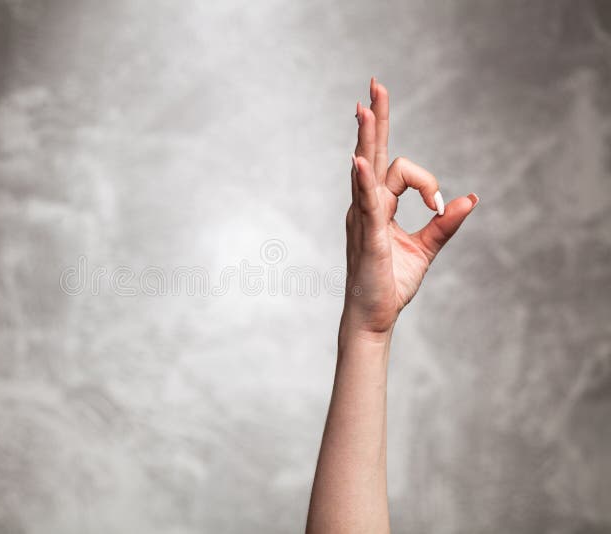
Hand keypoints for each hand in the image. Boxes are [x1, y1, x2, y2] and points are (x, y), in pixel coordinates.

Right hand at [343, 79, 478, 334]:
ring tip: (364, 107)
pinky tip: (361, 161)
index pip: (401, 171)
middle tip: (375, 85)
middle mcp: (366, 206)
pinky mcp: (369, 237)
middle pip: (372, 153)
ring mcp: (363, 219)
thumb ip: (445, 223)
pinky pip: (366, 203)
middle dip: (375, 119)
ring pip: (366, 170)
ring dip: (366, 138)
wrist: (374, 317)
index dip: (427, 183)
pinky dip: (364, 182)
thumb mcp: (425, 249)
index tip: (439, 207)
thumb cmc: (390, 283)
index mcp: (379, 206)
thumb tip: (470, 197)